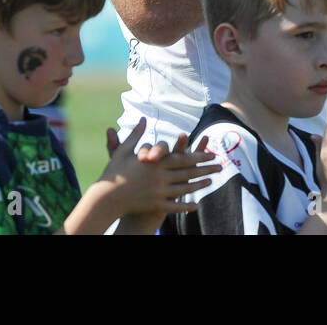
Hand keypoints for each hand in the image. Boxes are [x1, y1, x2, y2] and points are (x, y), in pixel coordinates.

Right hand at [98, 120, 218, 222]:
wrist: (106, 197)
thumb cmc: (114, 172)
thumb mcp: (125, 150)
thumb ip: (136, 134)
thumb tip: (143, 119)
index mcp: (156, 162)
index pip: (183, 157)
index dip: (199, 156)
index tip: (212, 154)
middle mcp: (161, 177)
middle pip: (188, 172)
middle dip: (206, 169)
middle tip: (220, 166)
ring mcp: (160, 192)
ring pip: (185, 189)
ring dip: (199, 185)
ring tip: (211, 181)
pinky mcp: (156, 205)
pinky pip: (175, 206)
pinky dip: (186, 206)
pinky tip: (196, 205)